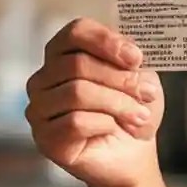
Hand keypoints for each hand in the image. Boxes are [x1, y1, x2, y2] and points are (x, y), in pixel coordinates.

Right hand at [25, 18, 163, 186]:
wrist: (133, 154)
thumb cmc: (132, 111)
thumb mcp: (140, 78)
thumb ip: (131, 60)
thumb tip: (130, 53)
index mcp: (63, 55)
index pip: (75, 32)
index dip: (106, 41)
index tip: (136, 58)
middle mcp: (44, 79)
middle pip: (77, 64)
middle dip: (120, 79)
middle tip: (146, 93)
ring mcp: (39, 109)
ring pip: (77, 92)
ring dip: (117, 103)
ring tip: (139, 115)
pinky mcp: (45, 139)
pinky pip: (75, 122)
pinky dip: (105, 124)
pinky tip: (114, 129)